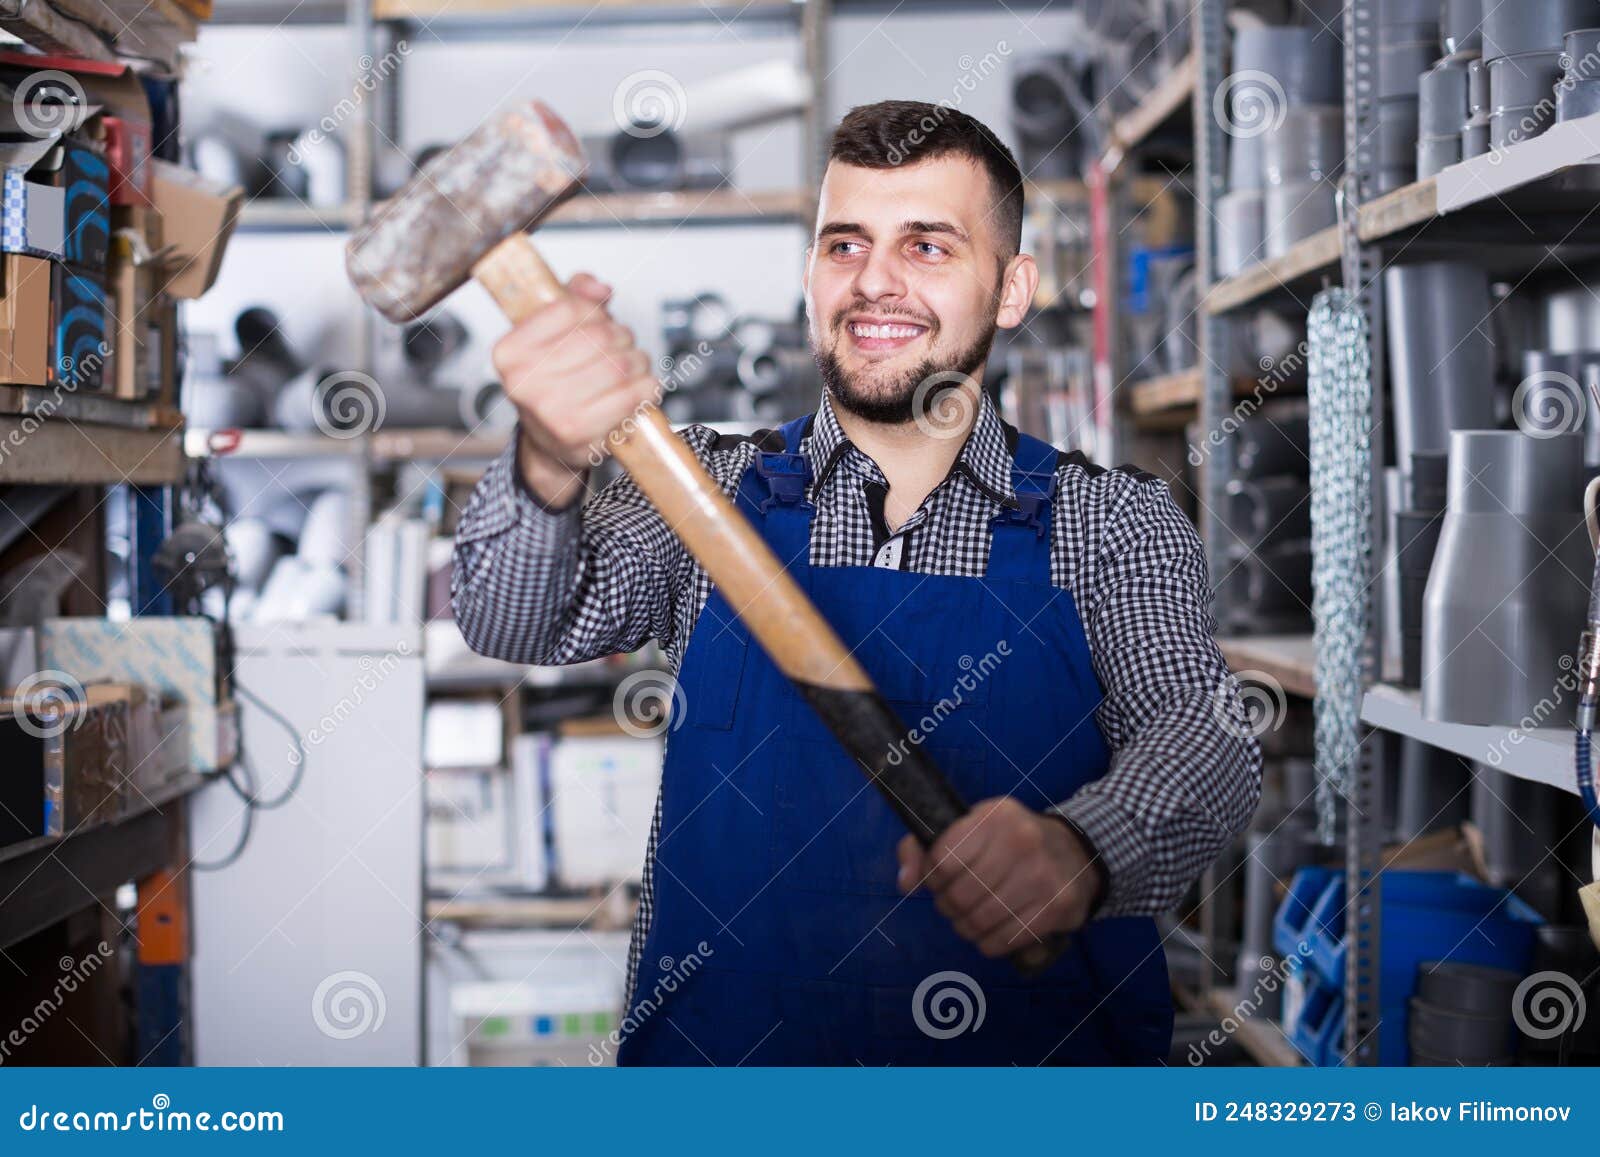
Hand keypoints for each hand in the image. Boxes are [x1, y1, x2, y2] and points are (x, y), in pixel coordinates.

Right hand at [491, 271, 660, 507]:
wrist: (550, 441)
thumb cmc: (555, 381)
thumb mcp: (552, 332)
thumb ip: (574, 296)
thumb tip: (600, 289)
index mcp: (510, 351)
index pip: (568, 308)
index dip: (595, 311)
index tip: (599, 321)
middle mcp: (523, 382)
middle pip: (600, 337)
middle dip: (622, 337)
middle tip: (622, 347)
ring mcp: (550, 410)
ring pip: (620, 365)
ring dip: (638, 361)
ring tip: (632, 367)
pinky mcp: (580, 433)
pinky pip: (632, 396)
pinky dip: (647, 387)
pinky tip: (639, 389)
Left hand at [896, 797, 1104, 957]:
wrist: (1076, 853)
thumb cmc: (1010, 841)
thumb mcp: (971, 829)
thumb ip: (925, 849)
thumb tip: (905, 882)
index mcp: (995, 816)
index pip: (943, 859)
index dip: (933, 877)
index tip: (940, 879)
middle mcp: (1021, 842)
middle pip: (960, 895)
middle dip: (948, 906)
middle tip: (954, 903)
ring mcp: (1043, 876)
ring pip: (979, 921)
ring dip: (965, 927)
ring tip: (970, 917)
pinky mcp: (1057, 908)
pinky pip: (1003, 941)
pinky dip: (988, 942)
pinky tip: (993, 929)